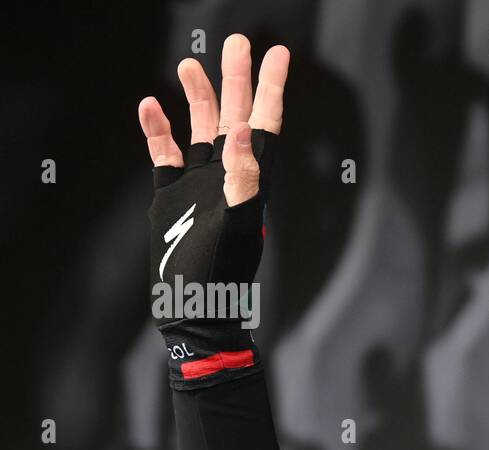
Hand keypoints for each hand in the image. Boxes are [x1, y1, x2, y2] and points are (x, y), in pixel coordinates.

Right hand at [139, 35, 290, 388]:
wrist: (194, 309)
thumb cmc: (220, 274)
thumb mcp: (236, 225)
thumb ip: (243, 179)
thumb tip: (239, 133)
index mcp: (250, 179)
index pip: (263, 123)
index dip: (271, 87)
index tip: (278, 53)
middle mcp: (227, 175)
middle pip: (234, 115)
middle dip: (237, 79)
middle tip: (238, 41)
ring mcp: (198, 184)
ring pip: (200, 128)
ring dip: (197, 97)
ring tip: (189, 64)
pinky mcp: (170, 196)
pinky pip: (165, 154)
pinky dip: (158, 129)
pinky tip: (149, 105)